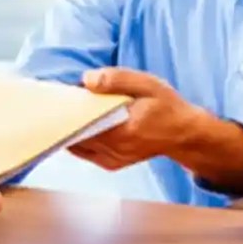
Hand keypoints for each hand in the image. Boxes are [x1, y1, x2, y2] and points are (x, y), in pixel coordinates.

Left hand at [67, 67, 203, 170]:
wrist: (183, 134)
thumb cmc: (167, 107)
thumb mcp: (147, 85)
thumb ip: (118, 80)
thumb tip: (87, 79)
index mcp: (123, 131)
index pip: (83, 122)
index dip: (67, 109)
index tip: (58, 94)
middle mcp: (114, 150)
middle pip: (76, 134)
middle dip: (65, 117)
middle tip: (59, 99)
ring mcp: (111, 160)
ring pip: (77, 145)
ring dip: (69, 128)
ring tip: (66, 109)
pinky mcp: (111, 164)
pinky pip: (84, 152)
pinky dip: (77, 138)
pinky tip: (77, 123)